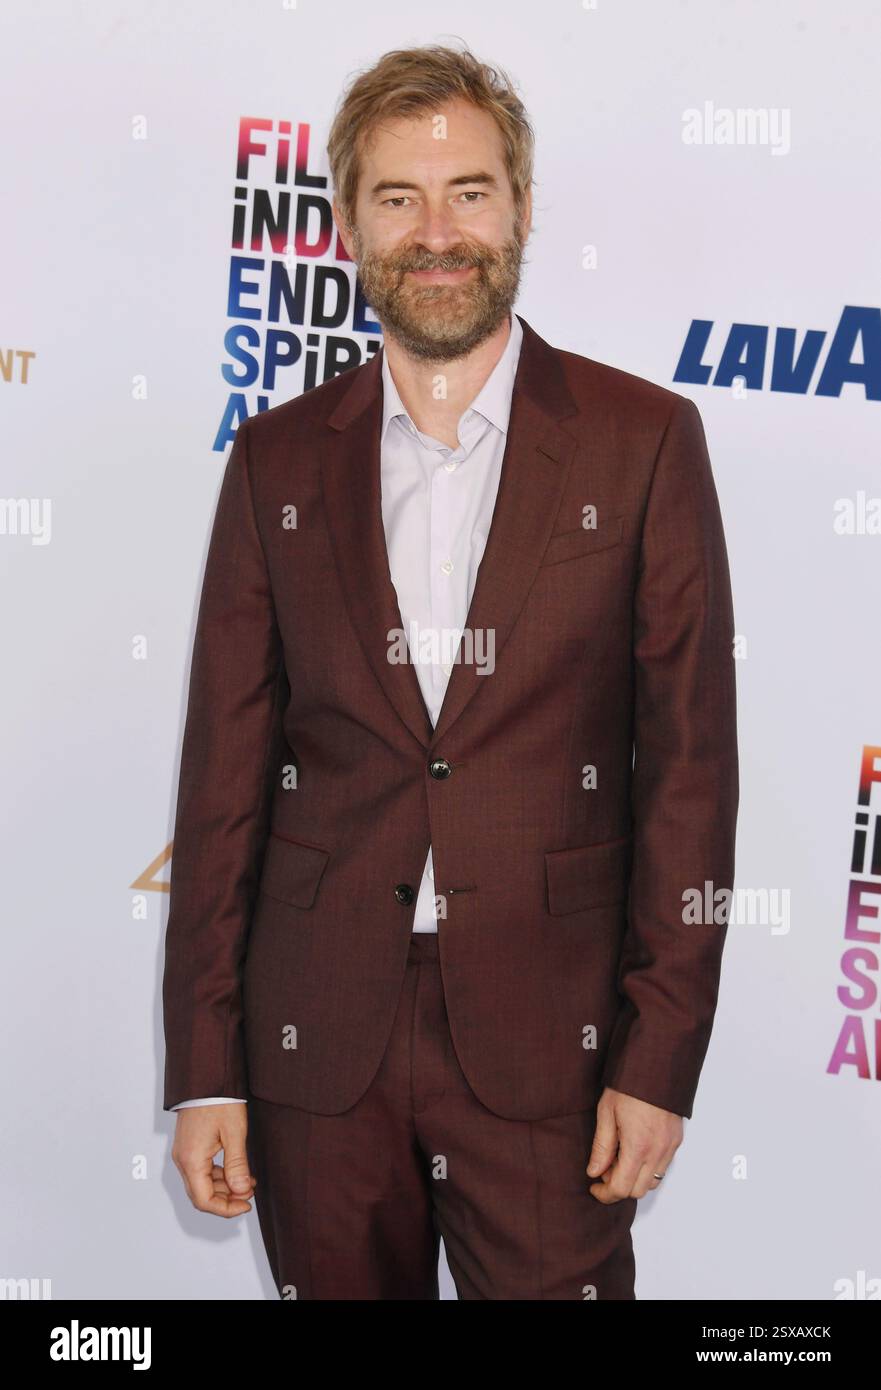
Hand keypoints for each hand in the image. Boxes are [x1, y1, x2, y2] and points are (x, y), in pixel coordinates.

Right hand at [171, 1102, 255, 1217]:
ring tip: (247, 1182)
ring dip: (224, 1188)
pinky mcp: (188, 1147)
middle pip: (201, 1195)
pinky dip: (218, 1176)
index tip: (246, 1205)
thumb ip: (237, 1165)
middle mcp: (182, 1160)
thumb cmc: (218, 1100)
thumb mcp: (234, 1133)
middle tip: (250, 1194)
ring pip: (201, 1184)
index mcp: (191, 1160)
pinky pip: (201, 1170)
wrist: (206, 1078)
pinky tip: (235, 1171)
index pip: (204, 1200)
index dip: (226, 1209)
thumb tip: (241, 1191)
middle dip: (227, 1199)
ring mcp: (183, 1153)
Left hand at [586, 1087, 682, 1201]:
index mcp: (638, 1146)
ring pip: (652, 1181)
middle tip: (605, 1167)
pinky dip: (647, 1167)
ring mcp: (670, 1146)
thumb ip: (601, 1147)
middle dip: (619, 1186)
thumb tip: (594, 1172)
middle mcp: (658, 1151)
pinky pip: (662, 1166)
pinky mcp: (676, 1140)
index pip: (622, 1188)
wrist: (656, 1065)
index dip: (605, 1194)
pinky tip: (635, 1149)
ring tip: (620, 1156)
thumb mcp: (606, 1113)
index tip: (594, 1187)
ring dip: (634, 1178)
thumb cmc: (629, 1085)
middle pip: (637, 1191)